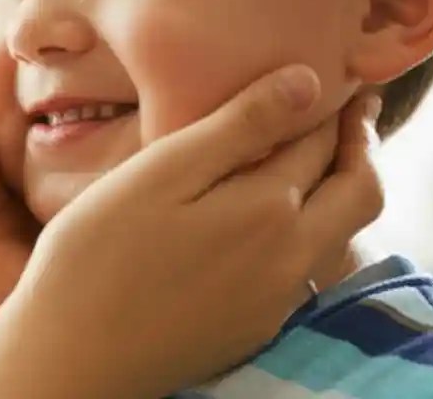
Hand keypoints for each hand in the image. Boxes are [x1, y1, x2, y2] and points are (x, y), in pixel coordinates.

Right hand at [0, 65, 383, 397]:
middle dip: (360, 145)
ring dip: (342, 189)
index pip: (323, 142)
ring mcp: (277, 300)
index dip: (337, 104)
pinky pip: (309, 270)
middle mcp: (290, 257)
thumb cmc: (97, 253)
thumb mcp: (161, 172)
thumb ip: (238, 127)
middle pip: (358, 193)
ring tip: (322, 155)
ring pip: (339, 235)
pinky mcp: (256, 327)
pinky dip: (313, 229)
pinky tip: (277, 219)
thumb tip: (309, 82)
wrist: (72, 356)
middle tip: (354, 107)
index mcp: (269, 208)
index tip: (343, 76)